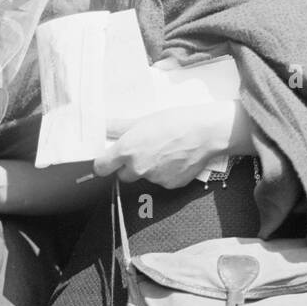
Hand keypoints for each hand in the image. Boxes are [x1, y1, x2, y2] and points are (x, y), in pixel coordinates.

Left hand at [95, 101, 236, 188]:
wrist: (205, 133)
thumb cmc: (175, 122)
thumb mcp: (143, 120)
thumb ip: (119, 127)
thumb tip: (101, 126)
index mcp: (127, 150)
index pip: (101, 167)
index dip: (103, 163)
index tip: (107, 159)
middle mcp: (138, 168)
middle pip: (123, 175)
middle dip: (128, 166)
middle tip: (142, 150)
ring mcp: (154, 179)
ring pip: (144, 177)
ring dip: (149, 168)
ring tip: (164, 151)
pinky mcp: (170, 185)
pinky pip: (161, 181)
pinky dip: (165, 173)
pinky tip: (175, 158)